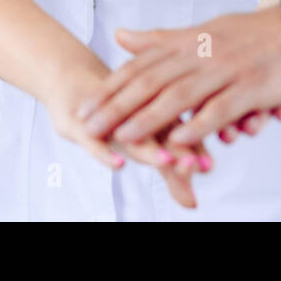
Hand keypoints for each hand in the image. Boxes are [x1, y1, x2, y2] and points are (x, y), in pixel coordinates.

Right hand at [41, 58, 208, 208]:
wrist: (71, 75)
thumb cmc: (120, 114)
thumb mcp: (144, 142)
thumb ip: (171, 176)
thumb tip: (193, 205)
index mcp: (157, 112)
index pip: (179, 131)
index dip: (195, 148)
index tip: (208, 166)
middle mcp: (136, 111)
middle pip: (161, 130)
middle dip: (179, 149)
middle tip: (196, 165)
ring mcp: (107, 116)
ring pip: (130, 130)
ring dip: (150, 147)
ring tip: (166, 162)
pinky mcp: (80, 123)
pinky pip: (94, 140)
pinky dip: (106, 153)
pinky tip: (119, 165)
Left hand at [78, 6, 280, 147]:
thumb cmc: (252, 35)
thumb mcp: (202, 32)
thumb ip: (161, 39)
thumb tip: (121, 36)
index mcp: (189, 42)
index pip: (142, 65)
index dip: (112, 87)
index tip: (85, 106)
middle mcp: (203, 53)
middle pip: (153, 80)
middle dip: (118, 105)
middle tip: (89, 125)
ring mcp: (227, 69)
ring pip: (181, 95)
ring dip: (150, 117)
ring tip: (123, 136)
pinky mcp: (252, 86)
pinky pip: (222, 106)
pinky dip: (200, 123)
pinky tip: (180, 138)